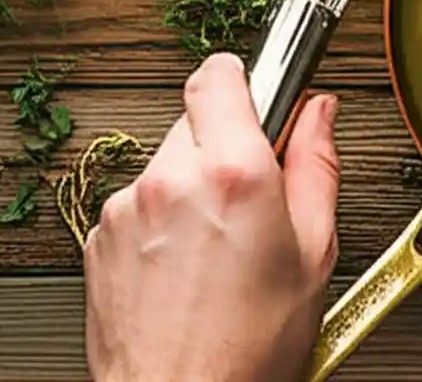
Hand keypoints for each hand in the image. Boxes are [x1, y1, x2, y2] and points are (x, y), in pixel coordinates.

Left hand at [84, 53, 340, 381]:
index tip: (265, 92)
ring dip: (197, 183)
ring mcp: (130, 208)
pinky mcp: (101, 237)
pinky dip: (166, 218)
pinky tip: (192, 264)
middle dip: (230, 142)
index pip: (221, 75)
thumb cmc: (249, 345)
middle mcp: (173, 181)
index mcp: (235, 175)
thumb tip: (319, 115)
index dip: (245, 76)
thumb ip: (318, 166)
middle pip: (199, 119)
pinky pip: (142, 202)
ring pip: (171, 163)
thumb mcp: (314, 252)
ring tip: (225, 242)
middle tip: (259, 189)